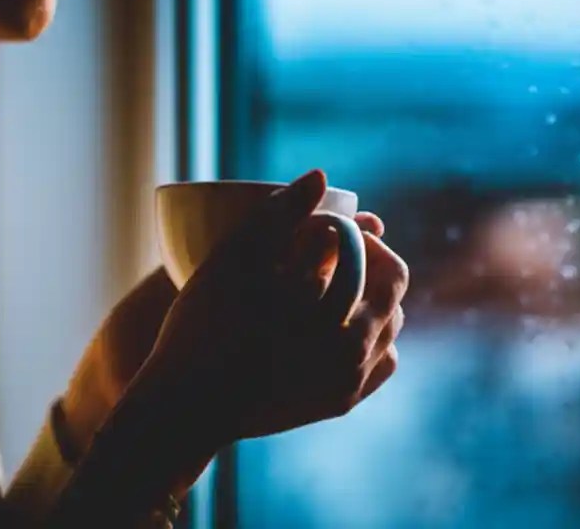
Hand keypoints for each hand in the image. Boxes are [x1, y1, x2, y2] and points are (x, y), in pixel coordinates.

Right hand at [58, 208, 388, 459]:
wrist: (187, 404)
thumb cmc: (206, 325)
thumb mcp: (236, 254)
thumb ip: (282, 211)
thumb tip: (319, 175)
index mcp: (347, 313)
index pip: (386, 265)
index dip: (362, 238)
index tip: (331, 231)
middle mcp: (358, 354)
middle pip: (392, 297)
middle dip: (370, 268)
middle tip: (332, 254)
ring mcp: (349, 384)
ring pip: (387, 333)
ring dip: (370, 304)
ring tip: (333, 288)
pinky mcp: (337, 405)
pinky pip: (374, 368)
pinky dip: (365, 342)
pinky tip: (335, 328)